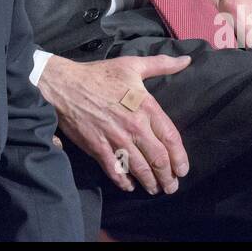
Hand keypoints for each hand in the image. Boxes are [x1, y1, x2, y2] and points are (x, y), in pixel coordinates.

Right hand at [38, 54, 190, 194]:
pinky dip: (124, 182)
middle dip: (168, 177)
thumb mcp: (132, 65)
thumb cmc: (99, 74)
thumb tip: (186, 60)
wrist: (65, 84)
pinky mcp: (98, 148)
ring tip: (155, 189)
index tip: (183, 169)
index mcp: (146, 106)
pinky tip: (129, 186)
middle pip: (159, 159)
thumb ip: (162, 64)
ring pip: (140, 169)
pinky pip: (116, 171)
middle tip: (172, 187)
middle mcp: (134, 126)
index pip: (171, 138)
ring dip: (150, 183)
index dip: (180, 158)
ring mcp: (116, 139)